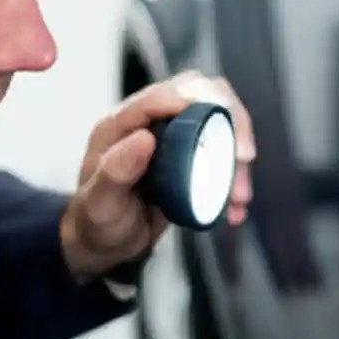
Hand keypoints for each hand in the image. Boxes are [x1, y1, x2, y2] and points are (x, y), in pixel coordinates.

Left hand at [60, 71, 255, 281]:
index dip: (189, 99)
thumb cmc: (96, 221)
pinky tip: (235, 208)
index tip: (217, 117)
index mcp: (120, 125)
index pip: (157, 96)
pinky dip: (236, 176)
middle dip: (228, 118)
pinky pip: (222, 151)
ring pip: (218, 121)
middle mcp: (149, 123)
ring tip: (240, 195)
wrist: (105, 243)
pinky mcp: (191, 156)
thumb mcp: (99, 202)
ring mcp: (173, 138)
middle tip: (242, 155)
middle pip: (198, 94)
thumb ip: (116, 171)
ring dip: (237, 152)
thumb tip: (145, 138)